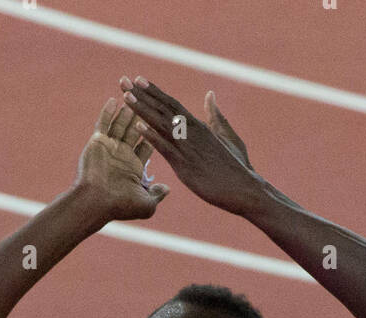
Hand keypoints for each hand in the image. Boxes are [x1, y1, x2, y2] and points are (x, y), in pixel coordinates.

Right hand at [75, 96, 169, 220]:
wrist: (96, 203)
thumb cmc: (121, 206)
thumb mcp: (145, 205)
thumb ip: (156, 194)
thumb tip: (167, 188)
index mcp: (134, 167)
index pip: (148, 145)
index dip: (156, 133)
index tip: (166, 121)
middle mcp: (122, 155)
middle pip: (135, 130)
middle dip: (143, 116)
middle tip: (150, 101)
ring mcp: (109, 147)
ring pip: (121, 124)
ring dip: (129, 110)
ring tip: (136, 95)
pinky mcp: (97, 142)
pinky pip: (103, 123)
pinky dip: (108, 111)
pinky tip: (114, 99)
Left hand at [120, 77, 258, 213]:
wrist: (241, 188)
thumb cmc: (234, 166)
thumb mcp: (226, 136)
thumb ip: (215, 115)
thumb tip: (210, 95)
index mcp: (198, 126)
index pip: (172, 104)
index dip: (154, 92)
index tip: (138, 80)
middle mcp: (191, 132)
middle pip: (163, 108)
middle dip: (142, 95)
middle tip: (124, 80)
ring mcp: (188, 148)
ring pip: (161, 124)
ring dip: (143, 110)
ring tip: (126, 97)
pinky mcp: (185, 166)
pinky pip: (166, 148)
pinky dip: (153, 137)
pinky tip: (139, 127)